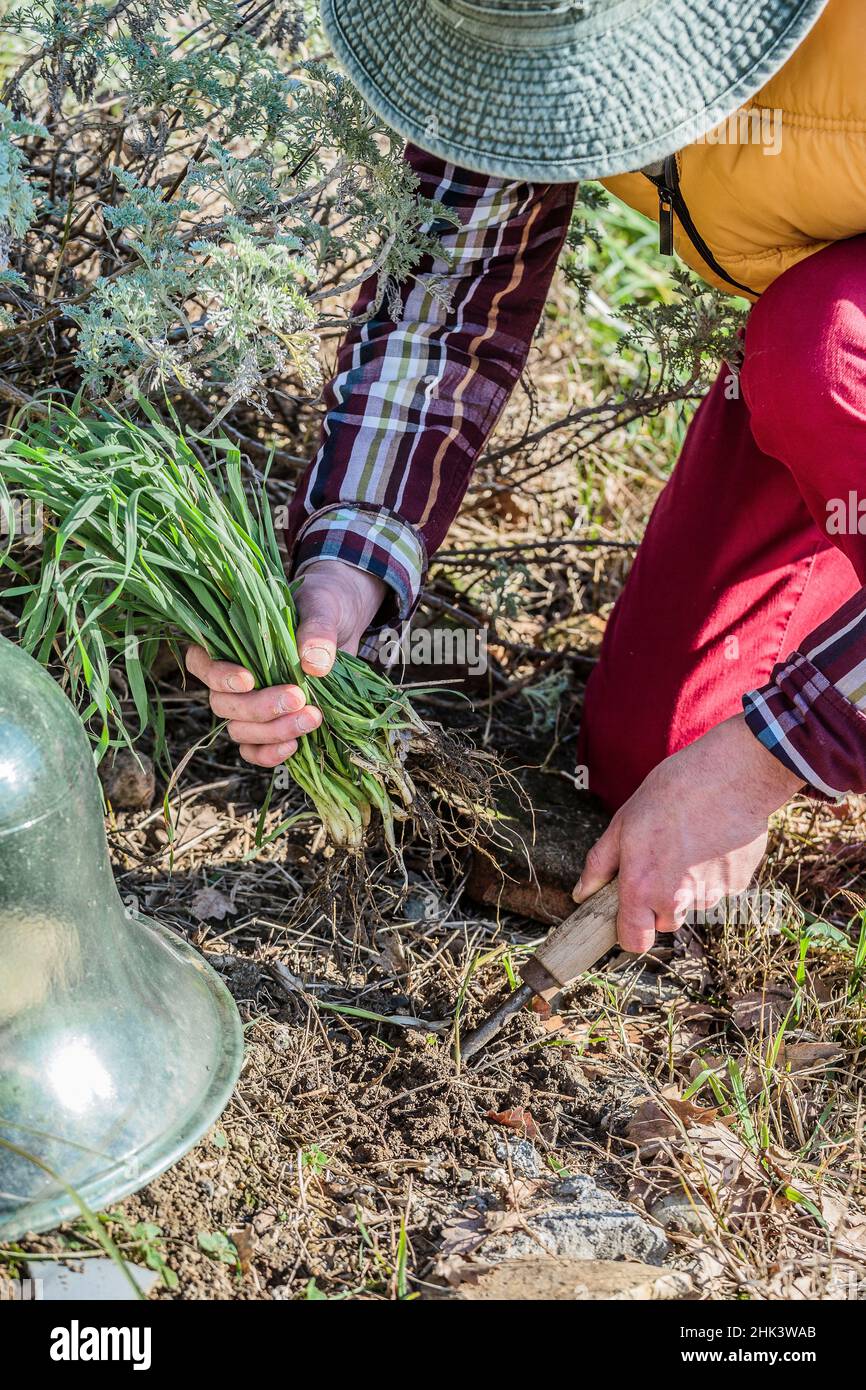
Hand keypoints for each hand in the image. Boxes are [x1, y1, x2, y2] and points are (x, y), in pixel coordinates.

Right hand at [184, 560, 385, 767]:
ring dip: (272, 732)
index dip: (218, 677)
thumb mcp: (323, 606)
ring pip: (240, 731)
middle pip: (222, 704)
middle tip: (297, 698)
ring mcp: (251, 703)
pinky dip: (271, 754)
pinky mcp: (273, 723)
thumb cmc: (324, 606)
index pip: (201, 663)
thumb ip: (317, 630)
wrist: (345, 624)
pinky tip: (296, 745)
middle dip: (258, 708)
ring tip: (312, 718)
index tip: (249, 680)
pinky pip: (256, 750)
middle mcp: (233, 676)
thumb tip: (314, 665)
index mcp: (229, 640)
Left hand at [573, 714, 801, 951]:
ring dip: (689, 885)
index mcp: (642, 887)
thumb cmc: (672, 792)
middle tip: (662, 860)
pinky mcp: (739, 883)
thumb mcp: (623, 823)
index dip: (630, 932)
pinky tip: (712, 838)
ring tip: (689, 841)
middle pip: (665, 922)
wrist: (730, 774)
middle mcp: (677, 899)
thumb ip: (600, 864)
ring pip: (694, 904)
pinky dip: (715, 871)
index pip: (634, 941)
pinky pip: (721, 887)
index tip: (630, 914)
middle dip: (660, 902)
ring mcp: (712, 894)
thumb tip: (582, 893)